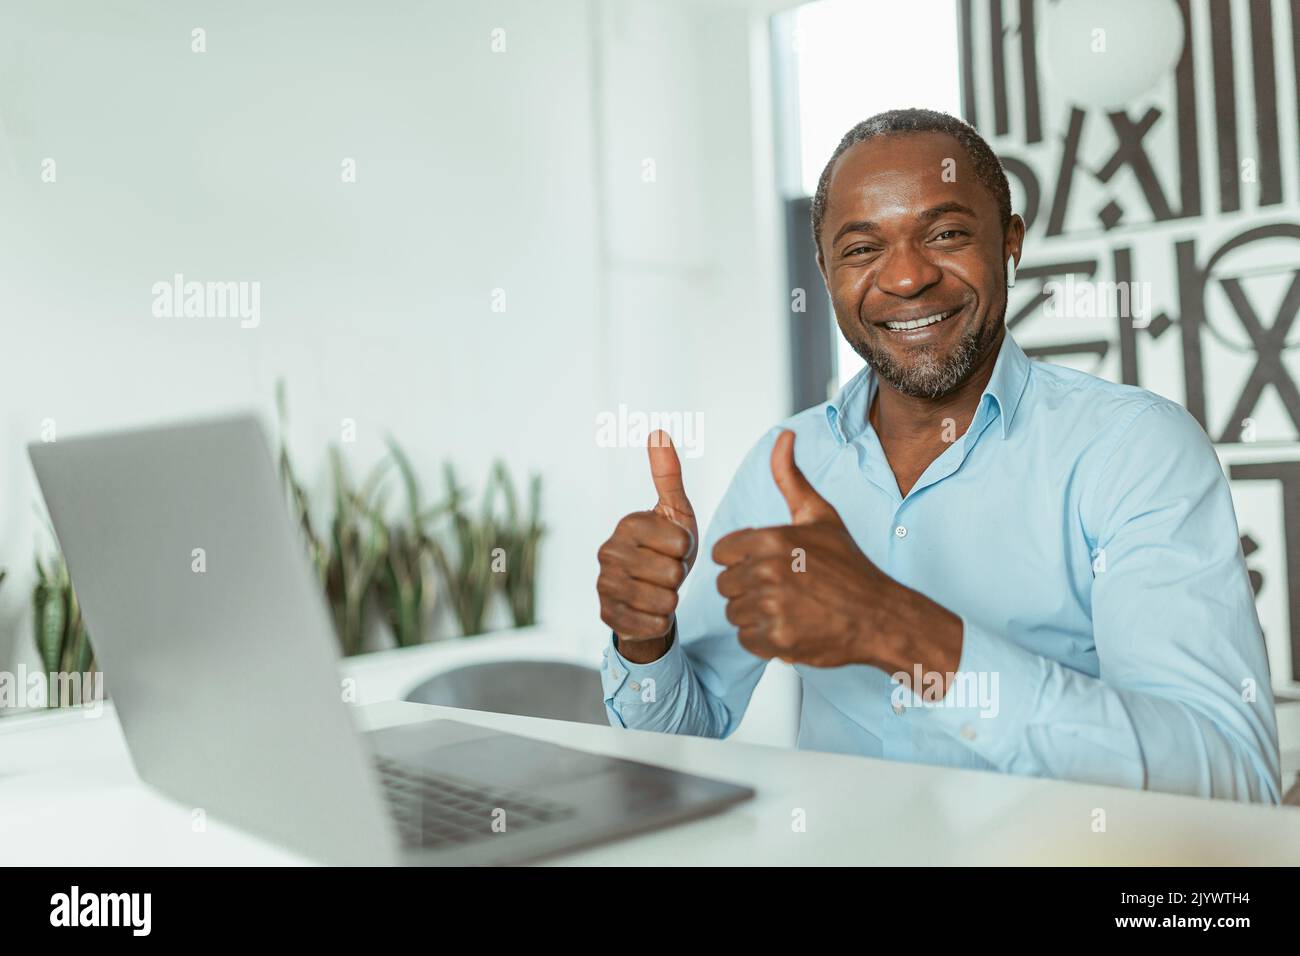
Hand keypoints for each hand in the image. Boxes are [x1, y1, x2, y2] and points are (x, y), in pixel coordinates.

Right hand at [596, 430, 698, 661]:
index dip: (686, 549)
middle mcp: (607, 552)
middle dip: (679, 577)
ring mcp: (604, 586)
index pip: (681, 542)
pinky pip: (654, 624)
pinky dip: (661, 621)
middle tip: (666, 572)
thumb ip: (669, 476)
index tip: (673, 548)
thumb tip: (658, 431)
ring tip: (659, 590)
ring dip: (671, 600)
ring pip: (665, 601)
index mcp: (627, 524)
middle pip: (673, 573)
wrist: (651, 596)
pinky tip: (651, 611)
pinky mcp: (608, 617)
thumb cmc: (667, 550)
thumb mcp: (676, 513)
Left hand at [713, 430, 961, 677]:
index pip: (722, 553)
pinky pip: (747, 640)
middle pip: (726, 584)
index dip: (742, 560)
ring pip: (735, 613)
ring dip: (756, 615)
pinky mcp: (777, 639)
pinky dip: (765, 639)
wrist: (880, 616)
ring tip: (789, 608)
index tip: (769, 565)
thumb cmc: (848, 565)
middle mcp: (767, 571)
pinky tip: (791, 628)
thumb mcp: (819, 515)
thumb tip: (783, 435)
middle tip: (784, 590)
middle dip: (748, 589)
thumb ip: (790, 477)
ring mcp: (772, 607)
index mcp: (770, 539)